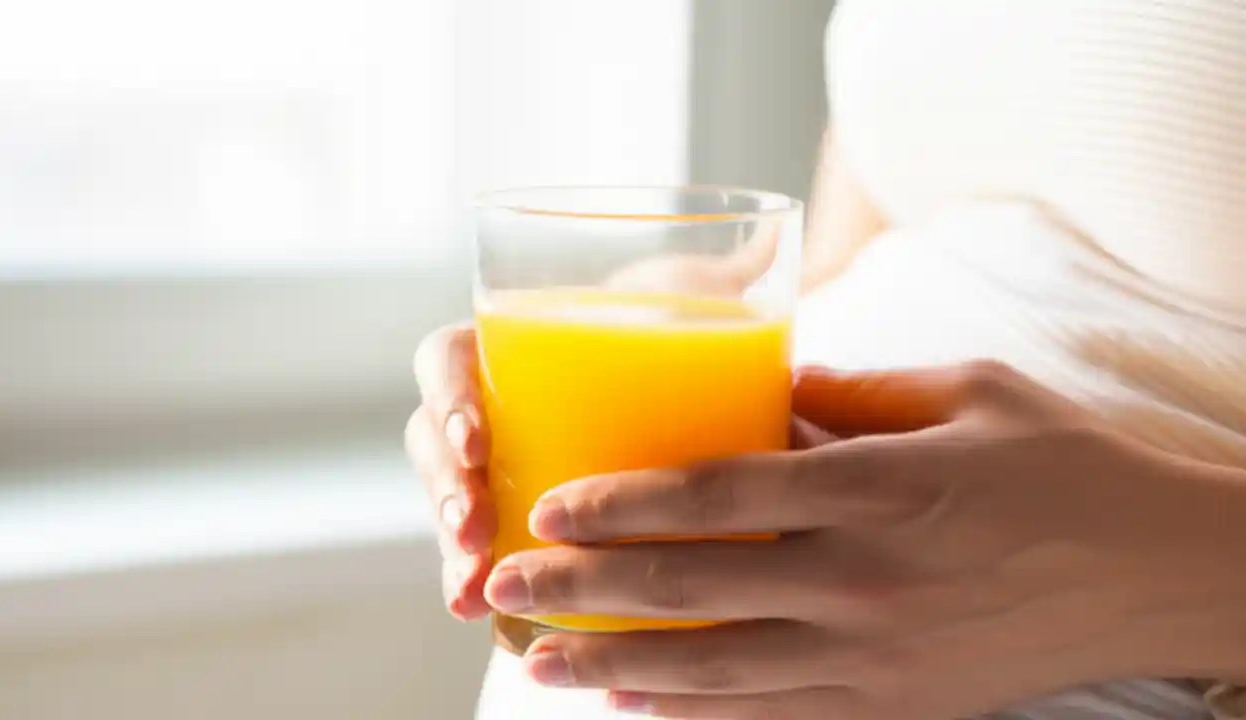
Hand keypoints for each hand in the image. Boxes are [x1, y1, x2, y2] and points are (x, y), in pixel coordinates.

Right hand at [404, 228, 785, 620]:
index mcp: (515, 344)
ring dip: (454, 549)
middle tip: (474, 532)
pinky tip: (490, 620)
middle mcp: (500, 404)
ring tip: (471, 596)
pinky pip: (491, 549)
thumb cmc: (702, 334)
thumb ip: (731, 281)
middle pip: (437, 444)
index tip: (479, 442)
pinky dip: (485, 584)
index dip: (448, 397)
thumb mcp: (707, 304)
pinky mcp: (531, 518)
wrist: (722, 385)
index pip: (447, 360)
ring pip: (455, 503)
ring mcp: (509, 464)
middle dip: (445, 492)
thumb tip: (771, 251)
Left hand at [484, 361, 1245, 718]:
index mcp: (876, 486)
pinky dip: (693, 714)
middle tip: (505, 579)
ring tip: (536, 659)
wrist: (1159, 571)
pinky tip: (634, 703)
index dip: (622, 500)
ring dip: (612, 665)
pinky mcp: (893, 706)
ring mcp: (876, 656)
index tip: (552, 501)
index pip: (717, 493)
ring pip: (715, 670)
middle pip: (691, 587)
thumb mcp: (966, 393)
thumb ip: (852, 392)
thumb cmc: (1065, 463)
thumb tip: (762, 385)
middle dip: (584, 586)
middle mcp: (865, 578)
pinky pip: (771, 719)